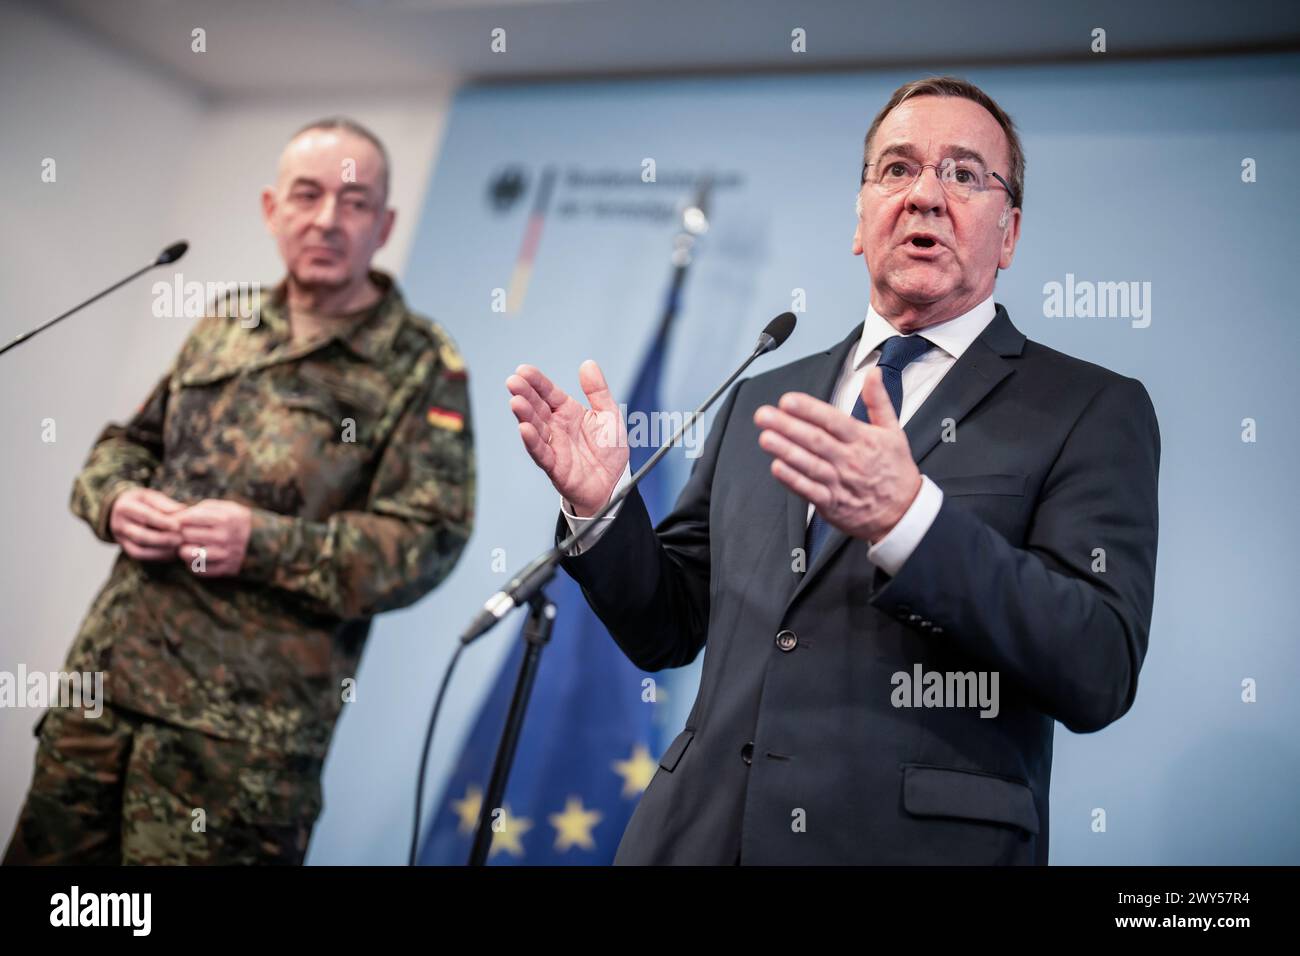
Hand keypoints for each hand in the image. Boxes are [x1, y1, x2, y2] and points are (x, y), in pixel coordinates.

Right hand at [109, 487, 185, 560]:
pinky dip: (157, 556)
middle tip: (180, 539)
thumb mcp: (150, 496)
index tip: (178, 526)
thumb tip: (182, 510)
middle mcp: (119, 524)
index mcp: (125, 507)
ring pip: (139, 550)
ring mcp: (121, 538)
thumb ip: (164, 503)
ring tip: (178, 547)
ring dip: (161, 551)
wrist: (120, 509)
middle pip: (140, 536)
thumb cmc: (142, 501)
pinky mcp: (125, 548)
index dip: (162, 522)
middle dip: (163, 539)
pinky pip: (140, 556)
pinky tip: (171, 554)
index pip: (145, 516)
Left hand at [176, 499, 251, 576]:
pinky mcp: (224, 569)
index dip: (181, 520)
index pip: (187, 519)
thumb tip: (177, 517)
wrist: (262, 542)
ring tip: (189, 546)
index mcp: (224, 518)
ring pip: (187, 554)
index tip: (185, 522)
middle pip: (186, 535)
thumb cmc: (235, 521)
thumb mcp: (225, 507)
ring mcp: (224, 554)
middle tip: (187, 534)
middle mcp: (224, 536)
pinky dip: (193, 564)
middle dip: (183, 534)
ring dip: (185, 550)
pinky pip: (197, 569)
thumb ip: (202, 508)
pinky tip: (198, 558)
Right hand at [507, 361, 627, 516]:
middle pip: (537, 407)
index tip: (523, 370)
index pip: (549, 393)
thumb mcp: (609, 415)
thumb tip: (588, 364)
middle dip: (524, 393)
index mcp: (568, 412)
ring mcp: (553, 445)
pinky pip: (541, 453)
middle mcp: (556, 427)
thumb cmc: (609, 450)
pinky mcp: (554, 466)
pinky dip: (532, 442)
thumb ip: (598, 391)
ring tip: (516, 402)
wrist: (613, 483)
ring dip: (524, 415)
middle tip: (513, 381)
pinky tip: (524, 429)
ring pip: (535, 428)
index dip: (537, 381)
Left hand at [754, 366, 921, 542]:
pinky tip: (777, 466)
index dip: (809, 410)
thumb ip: (879, 401)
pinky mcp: (832, 504)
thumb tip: (874, 373)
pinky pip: (809, 490)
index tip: (788, 400)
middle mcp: (850, 460)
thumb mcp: (894, 431)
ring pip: (809, 464)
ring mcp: (840, 483)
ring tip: (765, 437)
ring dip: (785, 450)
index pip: (832, 420)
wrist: (905, 513)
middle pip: (815, 440)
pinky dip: (792, 479)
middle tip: (764, 415)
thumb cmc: (895, 470)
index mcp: (863, 440)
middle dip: (787, 426)